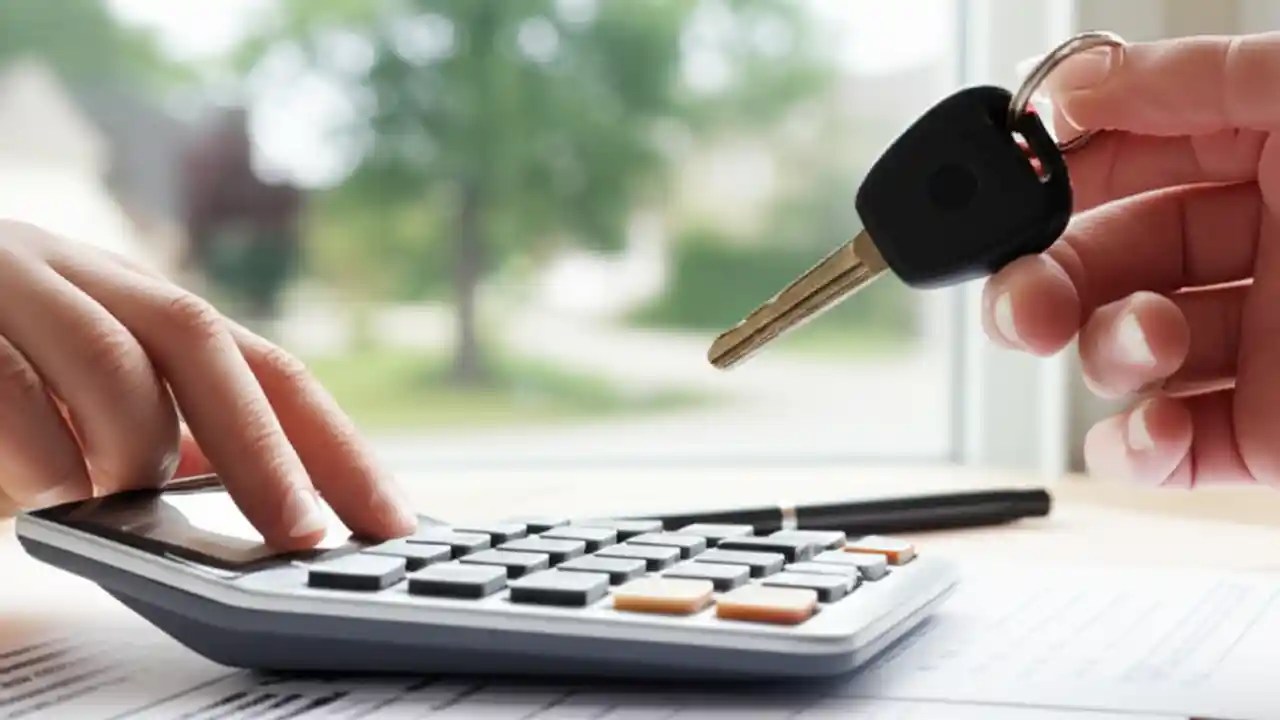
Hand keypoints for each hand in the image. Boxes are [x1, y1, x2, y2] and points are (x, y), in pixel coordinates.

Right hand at [0, 221, 415, 547]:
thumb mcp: (89, 413)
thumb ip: (167, 444)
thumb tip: (280, 509)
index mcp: (141, 304)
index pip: (270, 365)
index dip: (337, 443)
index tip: (391, 519)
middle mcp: (83, 275)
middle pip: (203, 341)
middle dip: (264, 449)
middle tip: (301, 537)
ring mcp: (7, 282)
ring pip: (108, 357)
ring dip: (130, 450)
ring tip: (110, 502)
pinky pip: (5, 384)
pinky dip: (38, 451)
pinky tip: (40, 494)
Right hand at [983, 33, 1279, 486]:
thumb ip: (1188, 79)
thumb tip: (1062, 93)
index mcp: (1271, 168)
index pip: (1128, 166)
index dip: (1056, 178)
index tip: (1007, 191)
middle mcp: (1257, 260)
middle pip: (1098, 266)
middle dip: (1042, 283)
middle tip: (1028, 302)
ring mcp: (1256, 357)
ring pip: (1115, 356)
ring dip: (1103, 352)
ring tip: (1149, 342)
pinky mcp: (1262, 446)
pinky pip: (1158, 455)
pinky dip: (1130, 450)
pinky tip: (1155, 425)